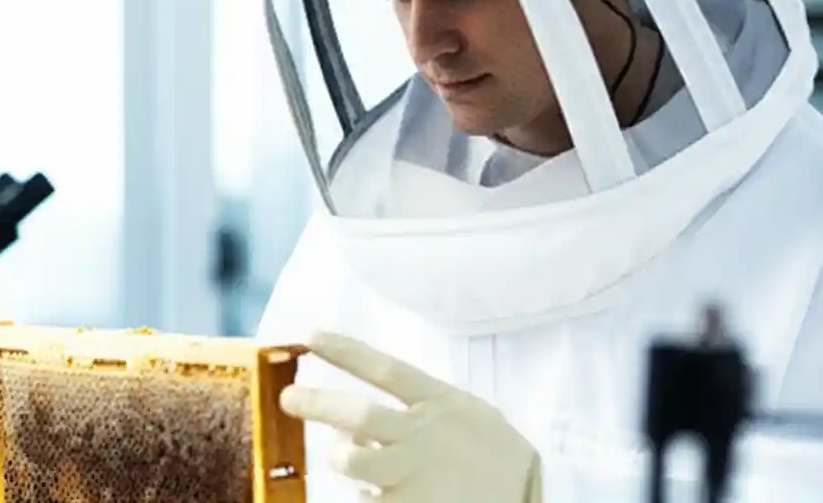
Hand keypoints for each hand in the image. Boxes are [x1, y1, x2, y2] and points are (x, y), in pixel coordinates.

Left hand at [280, 331, 541, 502]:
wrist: (533, 495)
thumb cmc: (492, 453)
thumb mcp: (462, 413)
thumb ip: (413, 409)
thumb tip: (349, 423)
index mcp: (439, 402)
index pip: (385, 369)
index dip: (345, 351)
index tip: (310, 336)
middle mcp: (424, 436)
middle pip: (359, 414)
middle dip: (317, 403)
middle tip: (289, 397)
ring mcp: (416, 476)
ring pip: (353, 462)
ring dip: (339, 456)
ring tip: (341, 455)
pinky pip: (366, 499)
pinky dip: (363, 494)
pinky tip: (374, 491)